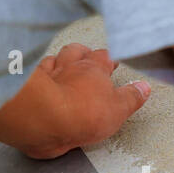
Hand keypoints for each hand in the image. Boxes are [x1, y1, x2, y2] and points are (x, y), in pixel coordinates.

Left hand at [0, 44, 150, 158]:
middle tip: (88, 55)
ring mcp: (48, 75)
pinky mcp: (30, 88)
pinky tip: (44, 75)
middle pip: (76, 51)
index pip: (105, 56)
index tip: (114, 61)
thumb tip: (143, 87)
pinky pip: (36, 73)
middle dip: (83, 52)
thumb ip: (131, 97)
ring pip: (55, 59)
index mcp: (94, 69)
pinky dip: (42, 72)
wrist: (43, 121)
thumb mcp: (119, 109)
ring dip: (61, 59)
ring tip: (65, 62)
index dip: (110, 58)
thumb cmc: (82, 113)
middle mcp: (69, 66)